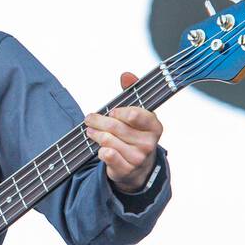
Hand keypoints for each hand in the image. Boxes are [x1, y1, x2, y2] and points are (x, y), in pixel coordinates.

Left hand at [84, 71, 162, 192]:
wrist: (138, 167)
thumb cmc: (135, 135)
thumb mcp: (136, 113)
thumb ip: (132, 91)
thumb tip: (126, 75)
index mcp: (155, 126)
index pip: (136, 114)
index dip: (120, 111)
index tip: (111, 111)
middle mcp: (149, 143)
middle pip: (116, 126)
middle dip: (98, 120)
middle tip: (89, 118)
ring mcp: (139, 158)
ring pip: (108, 140)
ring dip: (95, 134)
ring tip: (90, 131)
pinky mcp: (127, 169)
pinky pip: (107, 155)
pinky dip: (100, 150)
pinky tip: (99, 147)